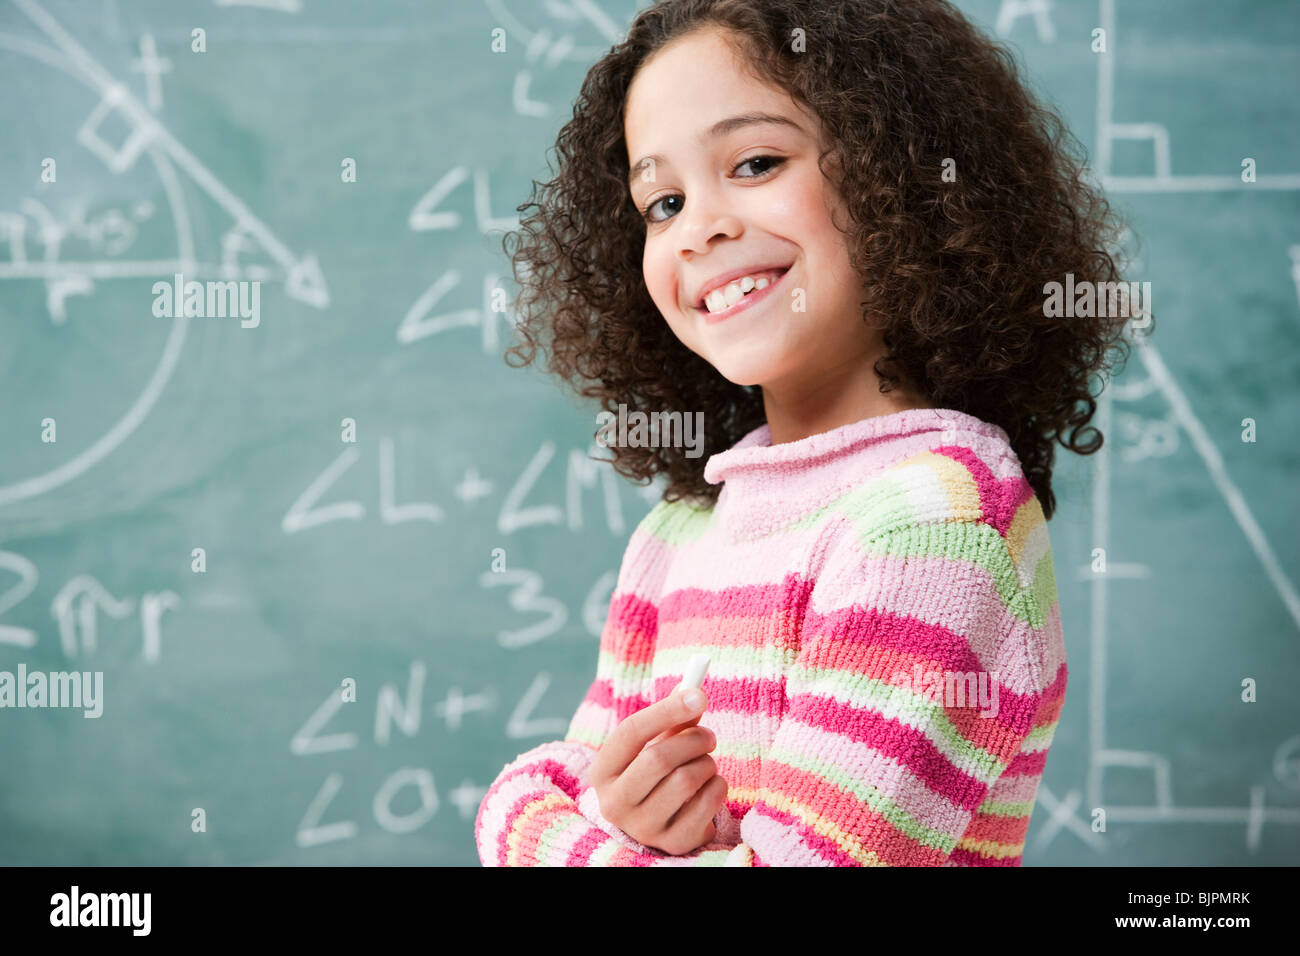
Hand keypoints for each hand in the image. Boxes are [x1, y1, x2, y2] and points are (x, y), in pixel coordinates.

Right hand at [589, 689, 728, 855]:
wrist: (662, 821)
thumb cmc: (657, 773)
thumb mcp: (655, 744)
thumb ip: (673, 720)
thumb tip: (695, 691)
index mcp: (602, 772)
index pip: (631, 732)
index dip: (667, 709)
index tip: (698, 694)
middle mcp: (614, 804)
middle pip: (658, 758)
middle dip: (693, 739)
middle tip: (709, 736)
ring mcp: (642, 828)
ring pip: (685, 781)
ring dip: (707, 763)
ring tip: (706, 763)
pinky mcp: (672, 844)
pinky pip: (707, 805)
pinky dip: (717, 787)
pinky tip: (710, 787)